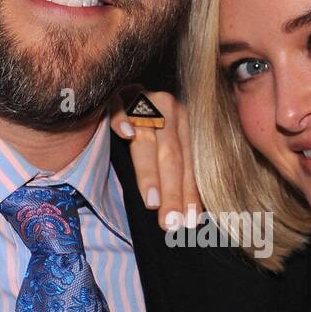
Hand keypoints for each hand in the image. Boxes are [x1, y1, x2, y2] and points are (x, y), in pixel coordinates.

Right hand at [108, 85, 201, 232]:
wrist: (126, 89)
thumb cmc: (148, 125)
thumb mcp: (167, 145)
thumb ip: (178, 171)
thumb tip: (192, 216)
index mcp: (184, 122)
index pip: (188, 164)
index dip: (189, 193)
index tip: (189, 222)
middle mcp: (169, 109)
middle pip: (171, 154)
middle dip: (172, 191)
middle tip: (170, 222)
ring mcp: (144, 99)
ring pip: (148, 137)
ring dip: (149, 171)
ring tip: (152, 201)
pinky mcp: (117, 94)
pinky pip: (119, 106)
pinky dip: (122, 119)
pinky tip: (125, 134)